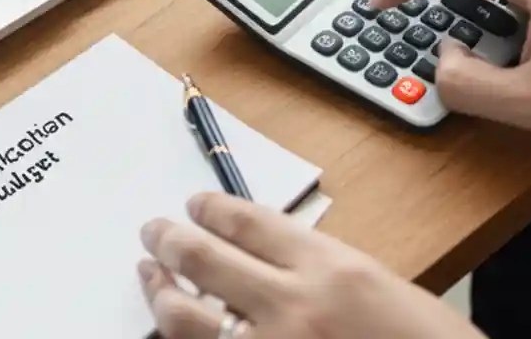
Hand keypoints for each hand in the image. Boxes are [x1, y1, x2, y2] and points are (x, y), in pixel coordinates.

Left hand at [137, 192, 484, 338]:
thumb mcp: (380, 290)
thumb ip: (323, 272)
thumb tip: (271, 262)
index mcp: (330, 268)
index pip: (246, 221)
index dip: (210, 209)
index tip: (195, 204)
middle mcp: (293, 306)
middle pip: (204, 258)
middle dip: (169, 240)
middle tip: (154, 231)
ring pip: (184, 316)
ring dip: (159, 290)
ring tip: (150, 275)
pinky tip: (173, 329)